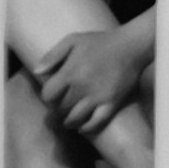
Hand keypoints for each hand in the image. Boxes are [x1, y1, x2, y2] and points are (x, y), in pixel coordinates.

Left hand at [29, 14, 155, 138]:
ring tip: (68, 121)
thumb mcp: (72, 40)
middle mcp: (82, 86)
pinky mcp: (113, 102)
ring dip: (69, 122)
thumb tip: (37, 72)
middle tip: (60, 108)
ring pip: (76, 118)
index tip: (52, 96)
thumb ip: (52, 55)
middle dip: (58, 110)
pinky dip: (88, 127)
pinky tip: (83, 128)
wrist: (132, 46)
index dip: (48, 97)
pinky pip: (98, 121)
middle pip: (61, 108)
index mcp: (70, 72)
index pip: (49, 94)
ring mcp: (98, 96)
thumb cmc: (101, 41)